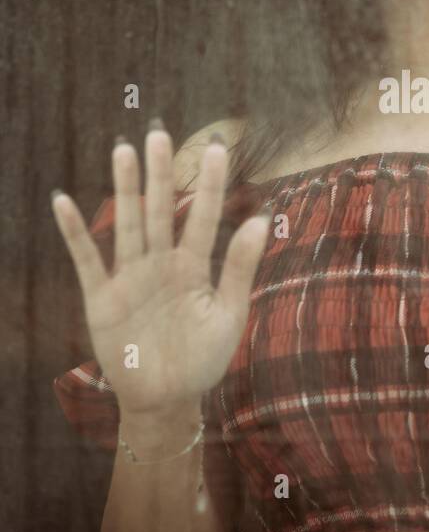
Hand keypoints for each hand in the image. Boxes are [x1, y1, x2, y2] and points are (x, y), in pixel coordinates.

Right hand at [51, 125, 271, 416]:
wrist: (166, 399)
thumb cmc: (202, 358)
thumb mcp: (228, 315)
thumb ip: (240, 268)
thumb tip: (261, 219)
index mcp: (193, 267)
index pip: (202, 217)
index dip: (209, 184)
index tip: (218, 147)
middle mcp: (160, 263)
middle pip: (159, 210)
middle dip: (160, 173)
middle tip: (160, 132)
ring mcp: (130, 277)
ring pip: (127, 224)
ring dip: (124, 189)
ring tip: (124, 151)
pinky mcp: (101, 297)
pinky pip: (86, 259)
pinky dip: (75, 232)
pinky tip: (63, 201)